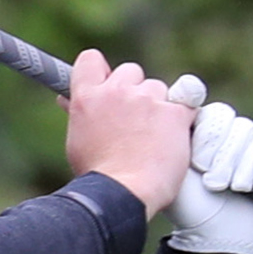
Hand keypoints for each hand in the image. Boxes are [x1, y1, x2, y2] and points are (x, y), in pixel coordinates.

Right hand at [61, 49, 195, 214]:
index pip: (91, 59)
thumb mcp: (77, 141)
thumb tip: (66, 99)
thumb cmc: (98, 175)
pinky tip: (175, 136)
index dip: (102, 70)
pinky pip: (186, 104)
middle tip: (134, 118)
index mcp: (88, 96)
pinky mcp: (174, 113)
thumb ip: (78, 114)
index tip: (107, 83)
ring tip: (153, 136)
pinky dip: (182, 118)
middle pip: (131, 71)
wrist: (124, 194)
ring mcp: (147, 100)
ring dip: (158, 105)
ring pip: (158, 88)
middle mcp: (117, 91)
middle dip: (134, 90)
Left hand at [165, 101, 252, 253]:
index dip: (202, 130)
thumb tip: (171, 103)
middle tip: (205, 174)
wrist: (212, 235)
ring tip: (218, 186)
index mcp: (191, 131)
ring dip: (231, 159)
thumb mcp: (169, 168)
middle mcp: (217, 133)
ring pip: (244, 128)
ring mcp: (242, 144)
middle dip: (216, 146)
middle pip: (223, 115)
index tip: (196, 159)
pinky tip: (240, 187)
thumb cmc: (185, 204)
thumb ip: (168, 136)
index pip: (201, 109)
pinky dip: (252, 166)